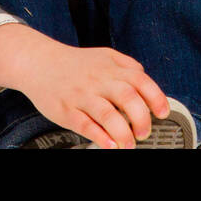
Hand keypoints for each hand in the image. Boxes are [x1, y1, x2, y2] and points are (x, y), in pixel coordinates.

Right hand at [0, 24, 169, 148]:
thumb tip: (144, 77)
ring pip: (108, 114)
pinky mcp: (66, 110)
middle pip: (128, 98)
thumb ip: (126, 64)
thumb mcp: (103, 55)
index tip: (162, 113)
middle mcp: (98, 81)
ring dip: (123, 133)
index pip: (141, 81)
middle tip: (144, 133)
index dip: (156, 98)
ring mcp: (82, 95)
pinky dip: (100, 137)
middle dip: (141, 119)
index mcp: (111, 68)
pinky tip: (110, 145)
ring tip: (128, 144)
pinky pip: (85, 125)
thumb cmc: (73, 63)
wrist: (38, 62)